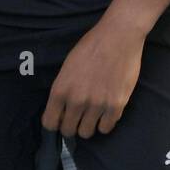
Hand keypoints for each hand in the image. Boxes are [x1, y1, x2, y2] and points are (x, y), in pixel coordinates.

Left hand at [42, 15, 145, 137]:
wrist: (119, 37)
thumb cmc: (91, 46)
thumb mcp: (68, 67)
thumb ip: (63, 90)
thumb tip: (62, 109)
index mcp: (61, 90)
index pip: (50, 123)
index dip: (55, 123)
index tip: (62, 118)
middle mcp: (76, 101)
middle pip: (68, 131)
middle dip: (72, 125)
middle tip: (79, 117)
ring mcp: (97, 105)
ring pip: (87, 133)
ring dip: (88, 125)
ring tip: (93, 115)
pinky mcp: (116, 105)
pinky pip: (106, 128)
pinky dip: (105, 123)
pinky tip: (106, 112)